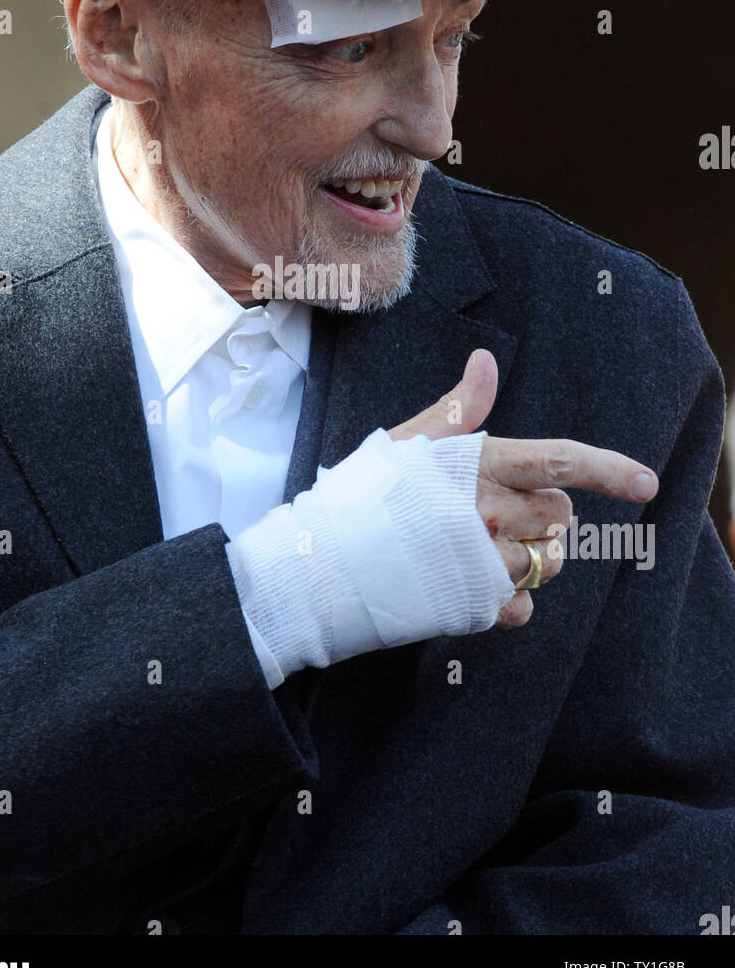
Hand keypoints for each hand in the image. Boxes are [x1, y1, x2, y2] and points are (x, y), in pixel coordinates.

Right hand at [387, 349, 658, 627]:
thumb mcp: (408, 442)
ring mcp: (484, 561)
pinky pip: (525, 605)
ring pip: (548, 560)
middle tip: (497, 511)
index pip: (559, 461)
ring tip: (480, 547)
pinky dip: (509, 598)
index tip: (646, 484)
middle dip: (543, 512)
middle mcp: (489, 513)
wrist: (322, 563)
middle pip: (558, 513)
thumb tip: (486, 362)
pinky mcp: (475, 604)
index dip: (609, 469)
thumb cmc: (363, 495)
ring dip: (530, 556)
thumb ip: (457, 408)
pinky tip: (471, 582)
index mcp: (478, 465)